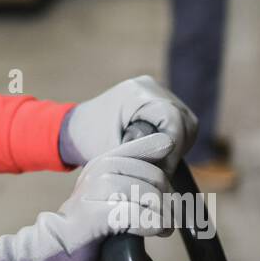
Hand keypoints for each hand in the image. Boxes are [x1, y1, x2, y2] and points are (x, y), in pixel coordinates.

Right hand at [0, 132, 174, 260]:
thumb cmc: (85, 239)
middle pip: (153, 174)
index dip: (161, 156)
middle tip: (166, 218)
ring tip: (162, 227)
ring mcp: (94, 190)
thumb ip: (136, 196)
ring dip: (162, 214)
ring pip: (147, 193)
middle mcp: (98, 171)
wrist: (49, 258)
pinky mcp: (94, 214)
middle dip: (167, 199)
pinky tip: (153, 232)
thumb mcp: (111, 207)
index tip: (169, 179)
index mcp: (102, 164)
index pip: (143, 146)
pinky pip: (136, 214)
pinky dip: (151, 225)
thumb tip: (174, 198)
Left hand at [58, 75, 196, 174]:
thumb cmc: (87, 140)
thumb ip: (141, 159)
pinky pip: (177, 121)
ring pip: (185, 121)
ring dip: (177, 144)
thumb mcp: (112, 153)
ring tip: (160, 162)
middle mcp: (149, 86)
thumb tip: (166, 173)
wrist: (74, 129)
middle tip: (163, 169)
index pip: (172, 119)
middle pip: (183, 119)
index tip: (164, 170)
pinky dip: (172, 138)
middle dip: (176, 148)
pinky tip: (158, 151)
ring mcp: (154, 91)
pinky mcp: (156, 100)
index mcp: (136, 93)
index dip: (173, 147)